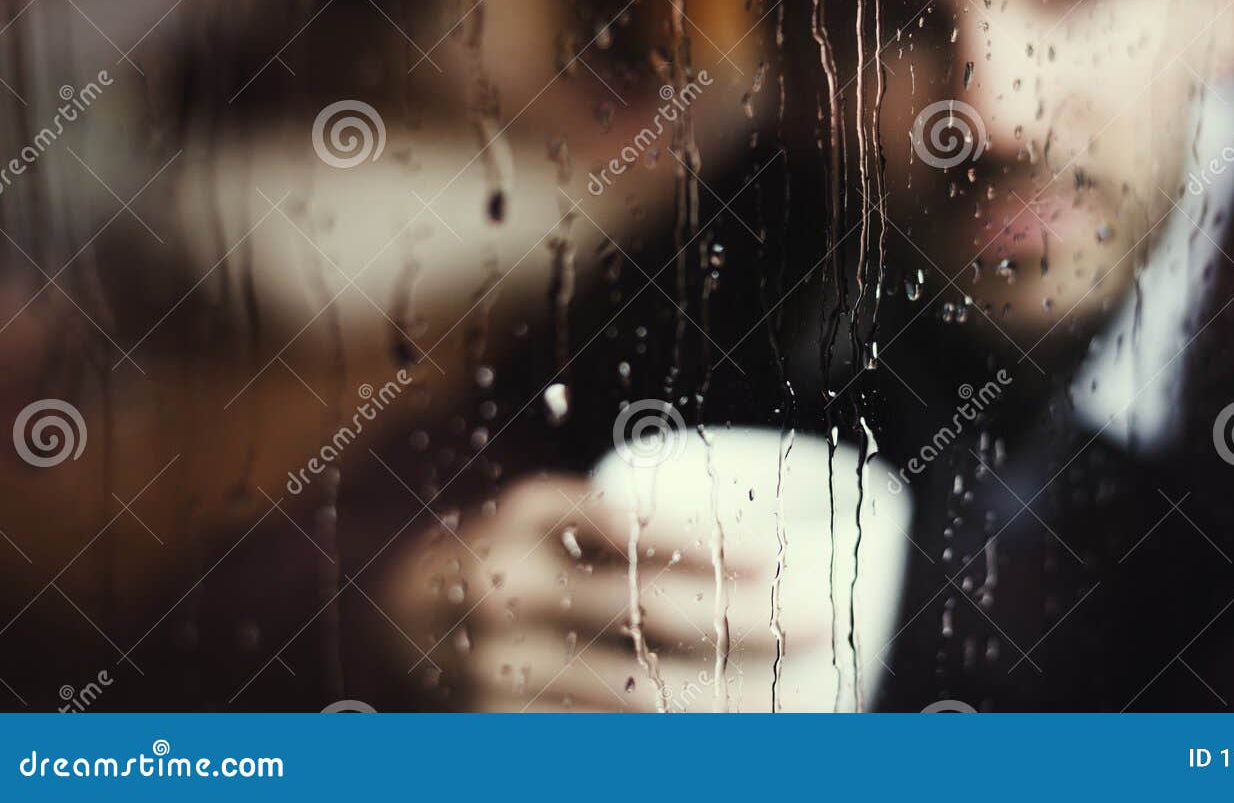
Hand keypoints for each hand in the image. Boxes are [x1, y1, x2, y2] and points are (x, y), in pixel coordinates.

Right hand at [383, 473, 830, 711]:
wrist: (381, 628)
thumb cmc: (497, 562)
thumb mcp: (538, 518)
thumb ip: (616, 528)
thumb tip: (759, 554)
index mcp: (519, 519)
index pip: (633, 531)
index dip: (714, 544)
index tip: (781, 555)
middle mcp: (501, 595)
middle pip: (649, 614)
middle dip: (748, 620)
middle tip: (821, 620)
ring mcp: (493, 676)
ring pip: (637, 694)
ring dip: (730, 697)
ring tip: (799, 694)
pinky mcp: (493, 736)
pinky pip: (600, 747)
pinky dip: (673, 746)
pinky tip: (728, 741)